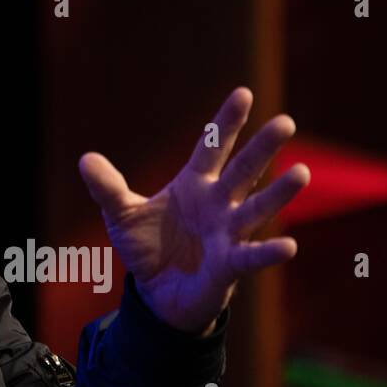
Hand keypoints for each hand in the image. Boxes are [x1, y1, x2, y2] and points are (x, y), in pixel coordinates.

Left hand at [78, 87, 307, 335]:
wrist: (156, 293)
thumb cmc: (147, 246)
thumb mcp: (120, 214)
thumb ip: (107, 188)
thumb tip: (85, 159)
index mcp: (194, 185)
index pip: (212, 148)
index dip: (225, 123)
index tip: (243, 93)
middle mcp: (218, 204)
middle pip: (243, 170)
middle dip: (262, 147)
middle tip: (285, 122)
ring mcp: (228, 233)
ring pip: (257, 208)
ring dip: (278, 193)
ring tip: (301, 172)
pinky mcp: (229, 266)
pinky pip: (251, 257)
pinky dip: (268, 252)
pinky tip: (289, 246)